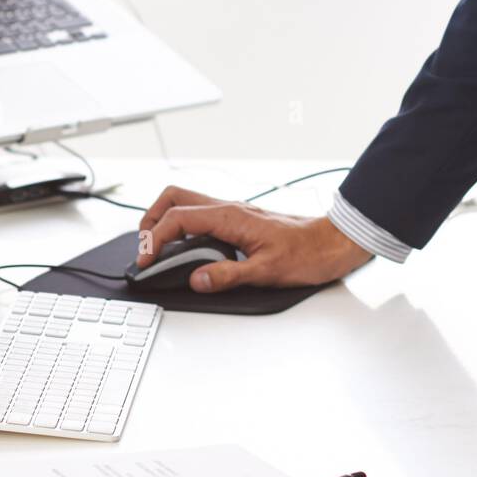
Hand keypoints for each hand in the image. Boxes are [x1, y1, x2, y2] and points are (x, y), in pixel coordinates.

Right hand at [136, 185, 373, 291]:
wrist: (332, 243)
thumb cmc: (307, 254)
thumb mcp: (266, 272)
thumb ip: (228, 276)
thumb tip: (197, 279)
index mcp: (230, 217)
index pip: (178, 218)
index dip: (154, 239)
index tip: (145, 261)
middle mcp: (228, 209)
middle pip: (175, 197)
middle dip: (151, 219)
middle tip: (144, 248)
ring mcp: (233, 213)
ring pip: (187, 203)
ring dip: (166, 221)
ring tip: (158, 249)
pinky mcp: (238, 221)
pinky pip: (201, 215)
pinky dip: (183, 227)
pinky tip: (186, 249)